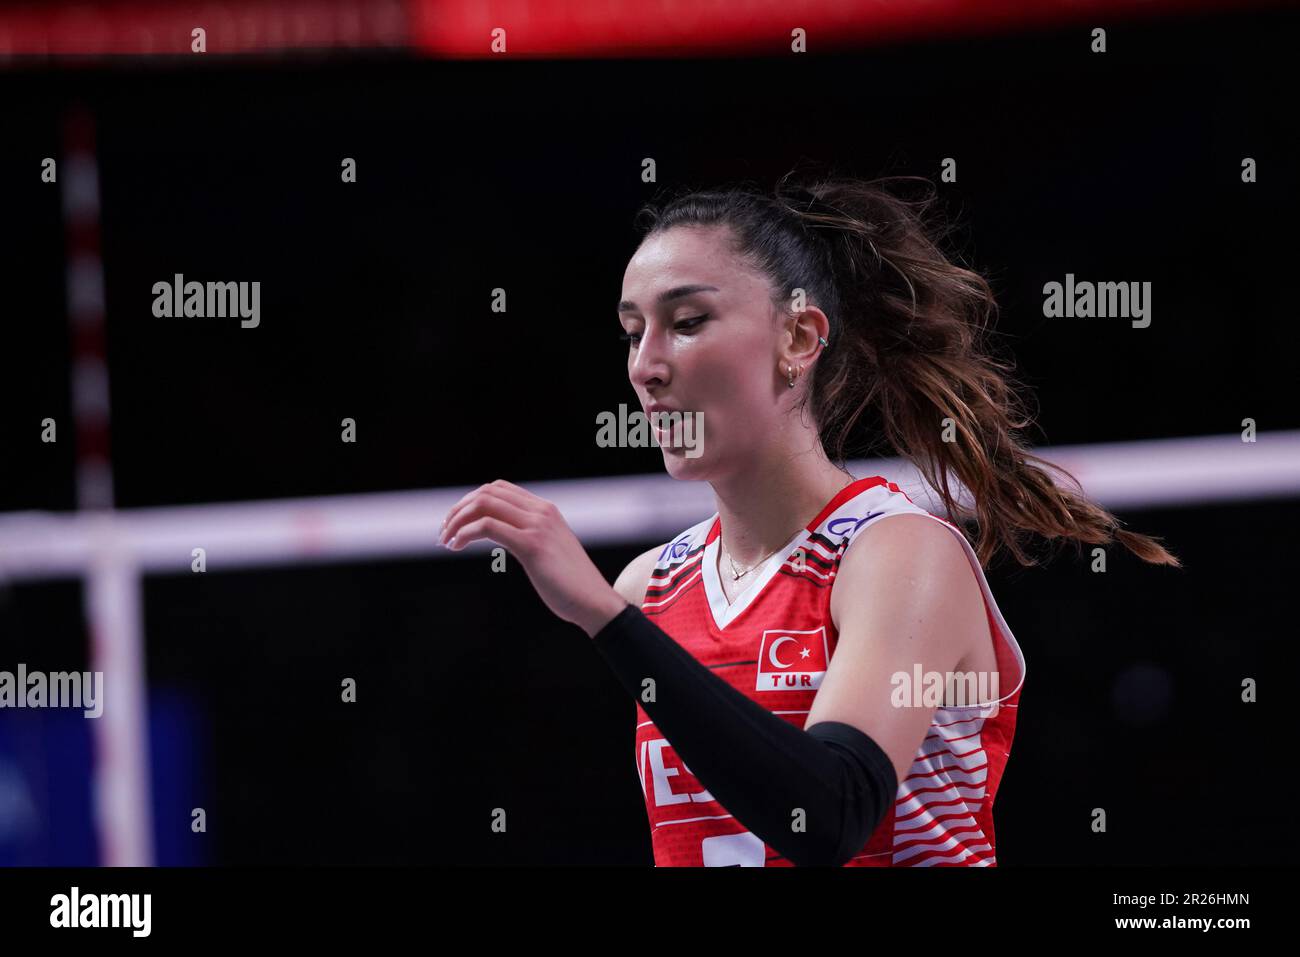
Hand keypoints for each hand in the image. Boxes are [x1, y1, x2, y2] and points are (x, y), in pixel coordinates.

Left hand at [439, 479, 629, 636]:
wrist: (594, 601)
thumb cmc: (570, 584)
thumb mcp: (549, 550)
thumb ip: (530, 537)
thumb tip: (506, 537)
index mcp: (545, 510)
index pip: (499, 488)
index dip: (471, 501)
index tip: (457, 522)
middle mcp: (541, 511)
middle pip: (487, 492)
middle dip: (459, 509)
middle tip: (444, 532)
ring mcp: (537, 526)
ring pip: (484, 505)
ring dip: (457, 520)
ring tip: (446, 540)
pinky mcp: (531, 545)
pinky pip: (488, 527)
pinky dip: (465, 533)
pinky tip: (456, 546)